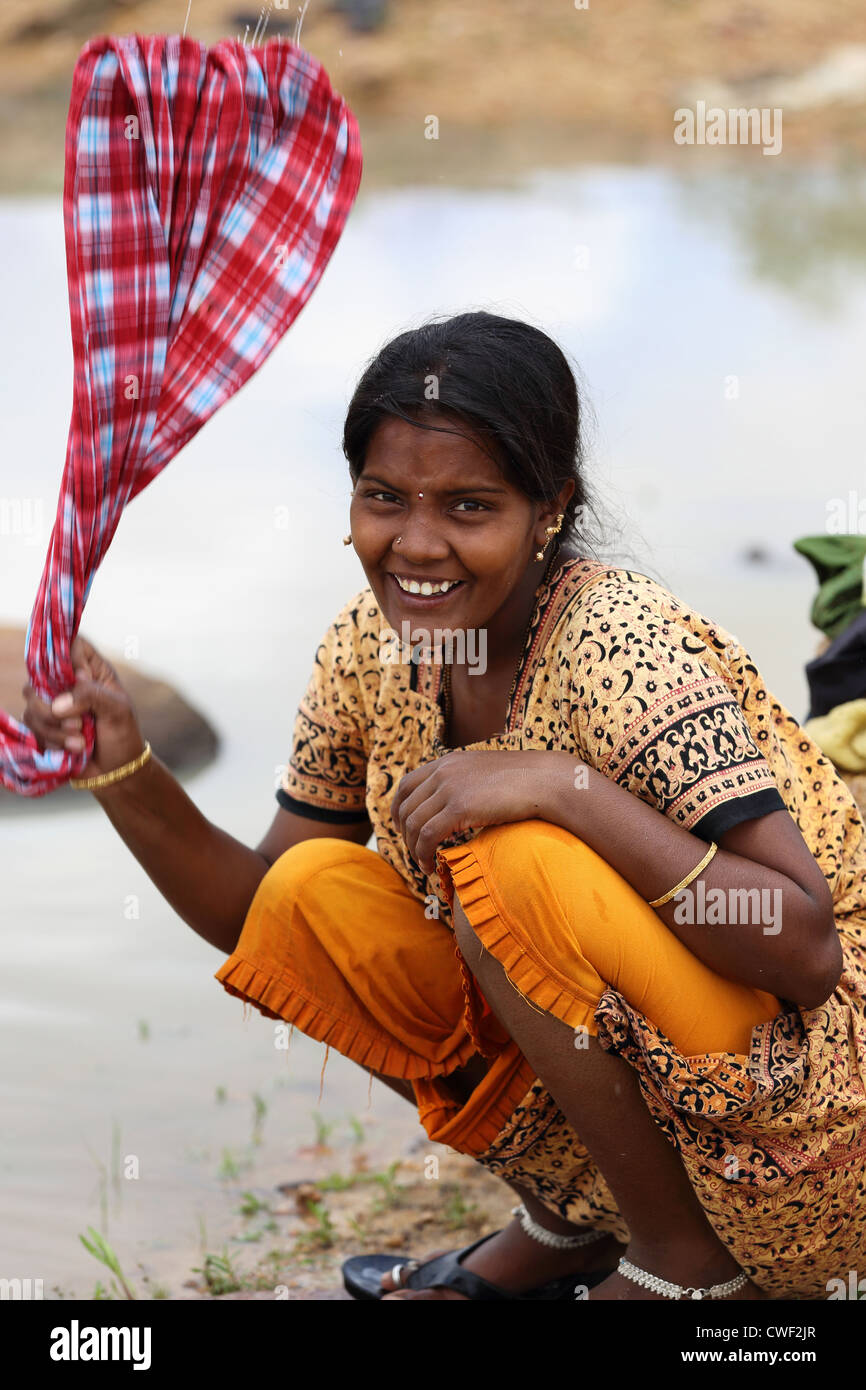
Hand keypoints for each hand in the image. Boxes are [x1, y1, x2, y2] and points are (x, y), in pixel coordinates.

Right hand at [21, 635, 144, 779]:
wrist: (117, 773)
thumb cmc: (123, 736)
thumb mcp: (117, 711)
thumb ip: (91, 696)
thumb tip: (57, 704)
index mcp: (92, 671)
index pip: (71, 644)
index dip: (63, 654)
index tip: (69, 676)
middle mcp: (70, 684)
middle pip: (40, 675)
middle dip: (52, 704)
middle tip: (78, 723)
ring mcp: (55, 705)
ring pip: (32, 705)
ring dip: (55, 728)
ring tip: (80, 741)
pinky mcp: (45, 726)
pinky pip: (32, 727)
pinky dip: (51, 740)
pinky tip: (73, 749)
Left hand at [390, 749, 558, 874]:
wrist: (546, 781)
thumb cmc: (523, 783)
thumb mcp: (484, 775)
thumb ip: (465, 785)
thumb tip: (454, 808)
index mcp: (447, 762)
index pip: (406, 786)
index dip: (398, 810)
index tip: (403, 829)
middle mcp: (443, 772)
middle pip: (406, 808)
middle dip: (405, 835)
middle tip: (415, 853)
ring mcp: (450, 788)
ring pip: (413, 824)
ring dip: (414, 850)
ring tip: (424, 865)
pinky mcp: (459, 807)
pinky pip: (427, 836)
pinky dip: (423, 855)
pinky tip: (432, 867)